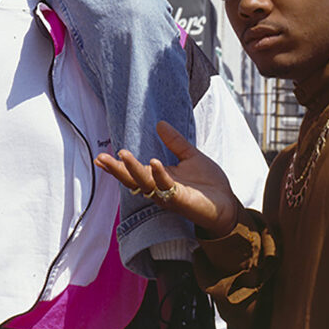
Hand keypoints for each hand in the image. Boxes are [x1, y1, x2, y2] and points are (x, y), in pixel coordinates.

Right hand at [94, 121, 240, 237]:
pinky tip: (153, 162)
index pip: (133, 172)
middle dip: (117, 169)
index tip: (100, 157)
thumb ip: (175, 142)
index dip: (116, 166)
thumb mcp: (190, 156)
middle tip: (102, 158)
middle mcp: (159, 189)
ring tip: (123, 154)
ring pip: (145, 184)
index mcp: (158, 178)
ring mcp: (168, 196)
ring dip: (133, 170)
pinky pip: (166, 188)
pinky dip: (159, 174)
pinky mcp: (181, 201)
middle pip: (132, 180)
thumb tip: (159, 124)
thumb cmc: (209, 184)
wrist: (229, 204)